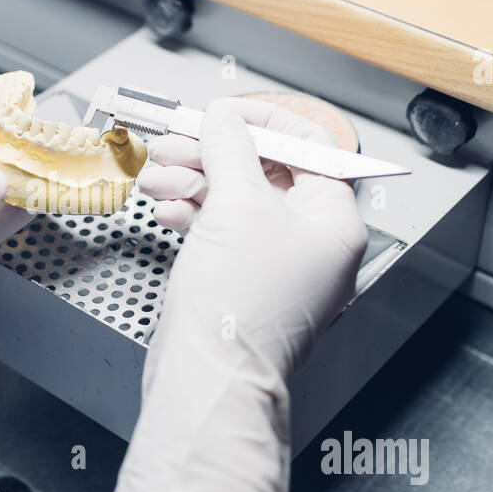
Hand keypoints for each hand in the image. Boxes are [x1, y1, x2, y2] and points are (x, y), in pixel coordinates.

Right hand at [101, 98, 367, 491]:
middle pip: (268, 173)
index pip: (312, 148)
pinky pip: (224, 232)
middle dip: (216, 153)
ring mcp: (278, 265)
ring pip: (239, 201)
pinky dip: (194, 214)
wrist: (208, 378)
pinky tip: (166, 208)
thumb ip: (230, 148)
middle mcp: (314, 243)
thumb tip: (223, 117)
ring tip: (157, 174)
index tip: (224, 113)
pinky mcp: (245, 283)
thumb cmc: (239, 306)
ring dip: (195, 181)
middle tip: (177, 141)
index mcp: (335, 222)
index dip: (264, 123)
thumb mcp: (236, 205)